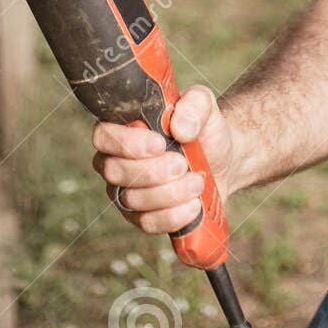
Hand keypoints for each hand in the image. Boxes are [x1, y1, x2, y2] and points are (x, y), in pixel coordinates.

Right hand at [91, 85, 237, 235]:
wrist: (223, 159)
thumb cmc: (204, 128)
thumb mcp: (205, 104)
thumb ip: (194, 105)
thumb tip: (180, 129)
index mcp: (122, 127)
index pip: (104, 136)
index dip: (126, 143)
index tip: (160, 144)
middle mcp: (116, 161)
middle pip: (115, 171)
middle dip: (152, 172)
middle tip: (183, 165)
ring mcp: (126, 192)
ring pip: (132, 200)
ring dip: (169, 193)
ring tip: (197, 181)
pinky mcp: (142, 217)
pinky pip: (148, 223)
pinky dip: (173, 215)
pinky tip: (193, 204)